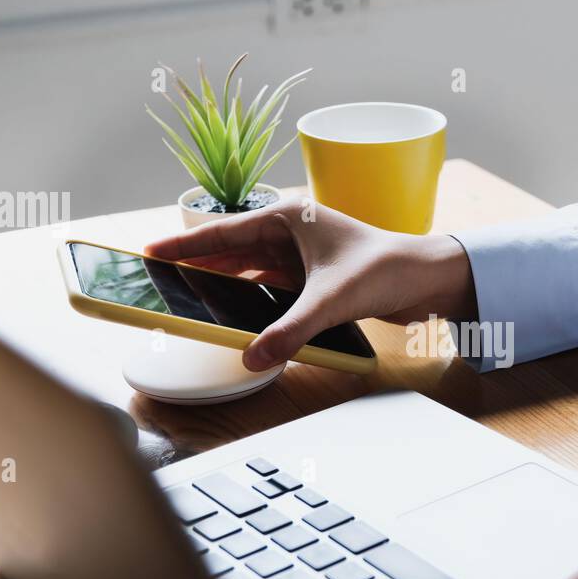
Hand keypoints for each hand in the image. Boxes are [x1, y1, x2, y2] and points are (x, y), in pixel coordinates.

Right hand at [144, 200, 476, 370]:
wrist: (428, 278)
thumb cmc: (386, 270)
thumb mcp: (331, 302)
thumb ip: (289, 332)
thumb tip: (253, 359)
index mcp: (287, 219)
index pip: (222, 233)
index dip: (183, 244)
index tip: (149, 251)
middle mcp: (290, 232)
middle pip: (229, 250)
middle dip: (195, 265)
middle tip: (159, 279)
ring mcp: (301, 255)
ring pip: (248, 269)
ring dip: (221, 282)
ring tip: (186, 296)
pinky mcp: (314, 277)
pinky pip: (269, 286)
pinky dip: (249, 298)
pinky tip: (233, 313)